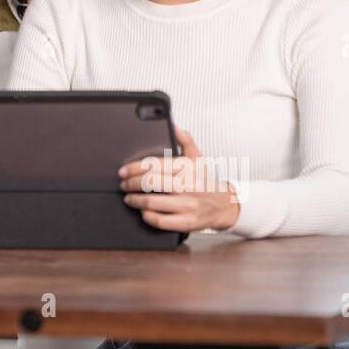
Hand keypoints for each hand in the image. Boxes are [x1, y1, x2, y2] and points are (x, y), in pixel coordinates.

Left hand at [116, 125, 239, 232]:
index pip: (154, 165)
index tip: (123, 171)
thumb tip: (174, 126)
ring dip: (135, 200)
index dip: (134, 168)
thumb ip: (185, 140)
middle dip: (131, 183)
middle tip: (123, 184)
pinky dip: (147, 216)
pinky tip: (143, 212)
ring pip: (152, 202)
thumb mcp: (198, 158)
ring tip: (129, 198)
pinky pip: (160, 221)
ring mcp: (187, 205)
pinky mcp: (187, 222)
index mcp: (187, 168)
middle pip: (149, 182)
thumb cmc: (206, 182)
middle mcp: (187, 186)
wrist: (225, 205)